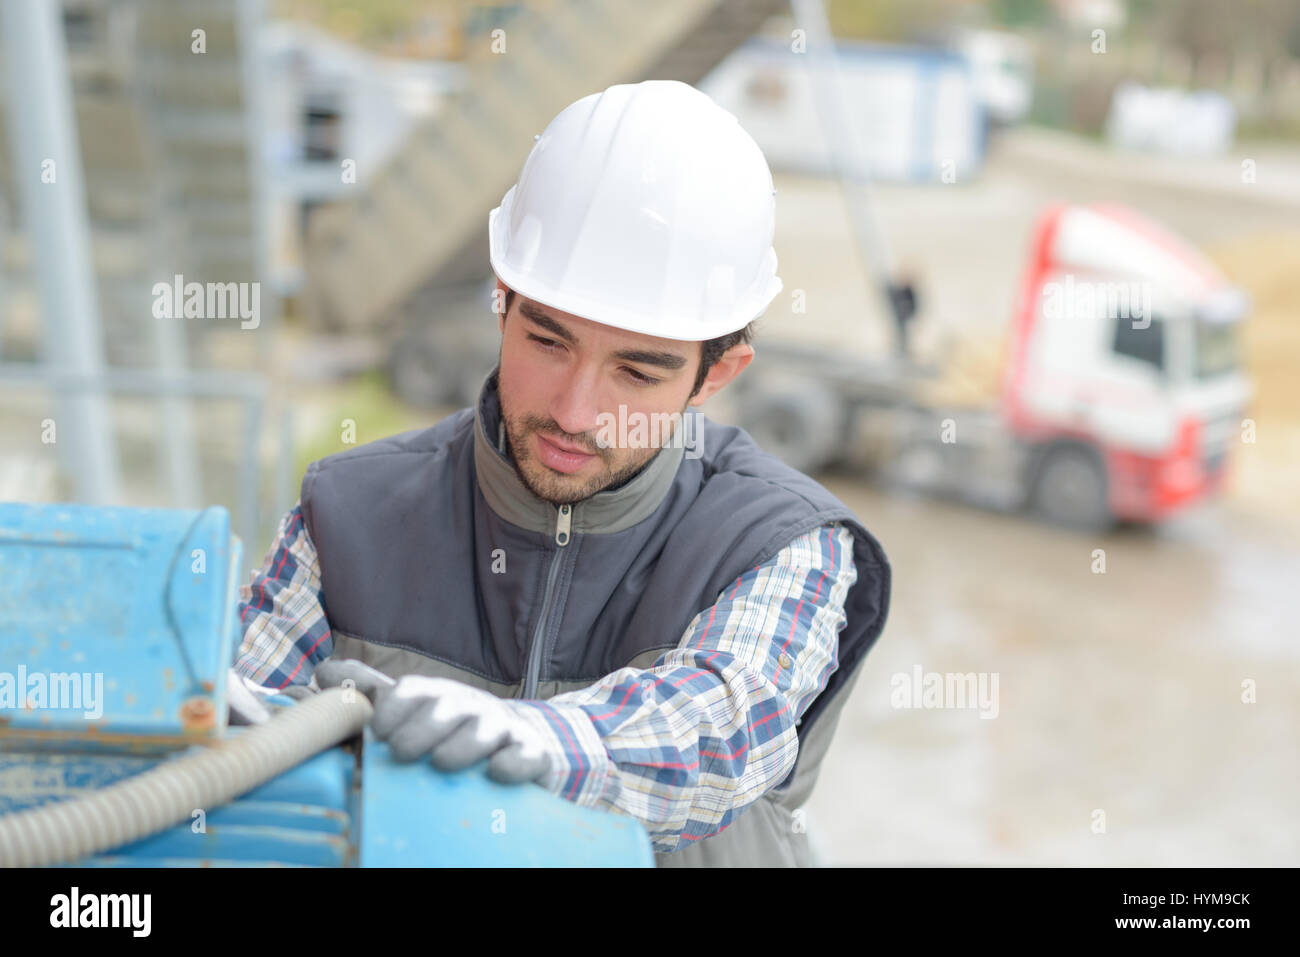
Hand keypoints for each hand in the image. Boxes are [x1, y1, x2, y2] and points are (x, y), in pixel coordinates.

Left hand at [315, 659, 554, 785]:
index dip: (392, 708)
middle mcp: (470, 706)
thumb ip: (369, 694)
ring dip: (463, 745)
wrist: (518, 740)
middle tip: (400, 752)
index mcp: (437, 696)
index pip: (413, 691)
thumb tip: (321, 672)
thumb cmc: (452, 728)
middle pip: (446, 707)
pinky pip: (526, 754)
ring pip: (485, 729)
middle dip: (422, 727)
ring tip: (442, 762)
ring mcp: (502, 728)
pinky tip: (497, 772)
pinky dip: (513, 763)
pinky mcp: (531, 753)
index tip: (374, 731)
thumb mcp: (413, 709)